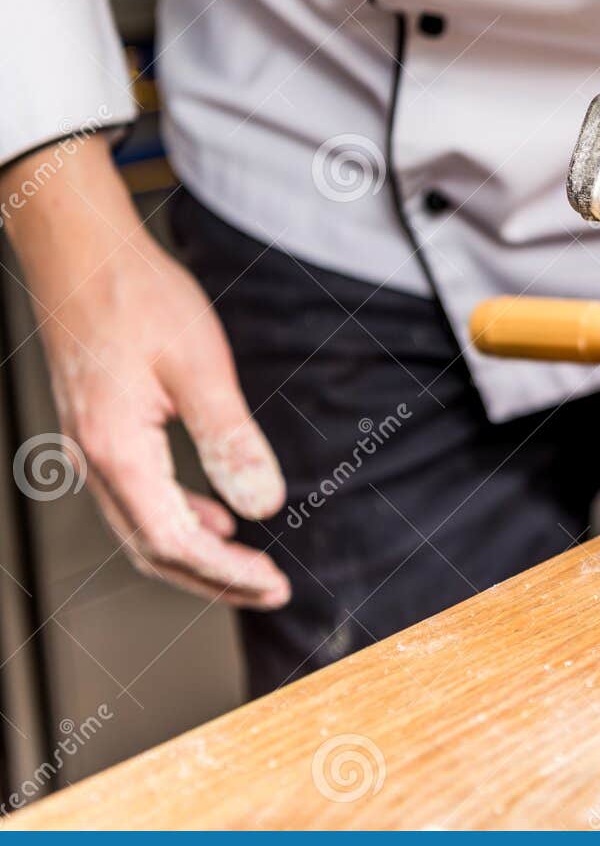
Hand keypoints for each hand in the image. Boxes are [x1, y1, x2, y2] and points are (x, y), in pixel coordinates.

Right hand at [2, 137, 288, 607]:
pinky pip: (137, 497)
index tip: (272, 585)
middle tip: (270, 592)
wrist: (82, 252)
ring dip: (198, 554)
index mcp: (117, 450)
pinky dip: (178, 519)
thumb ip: (230, 439)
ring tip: (249, 568)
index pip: (172, 541)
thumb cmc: (135, 296)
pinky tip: (215, 516)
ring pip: (142, 528)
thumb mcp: (199, 366)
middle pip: (153, 550)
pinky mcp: (101, 432)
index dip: (224, 573)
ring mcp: (91, 448)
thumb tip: (264, 502)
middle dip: (214, 579)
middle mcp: (94, 460)